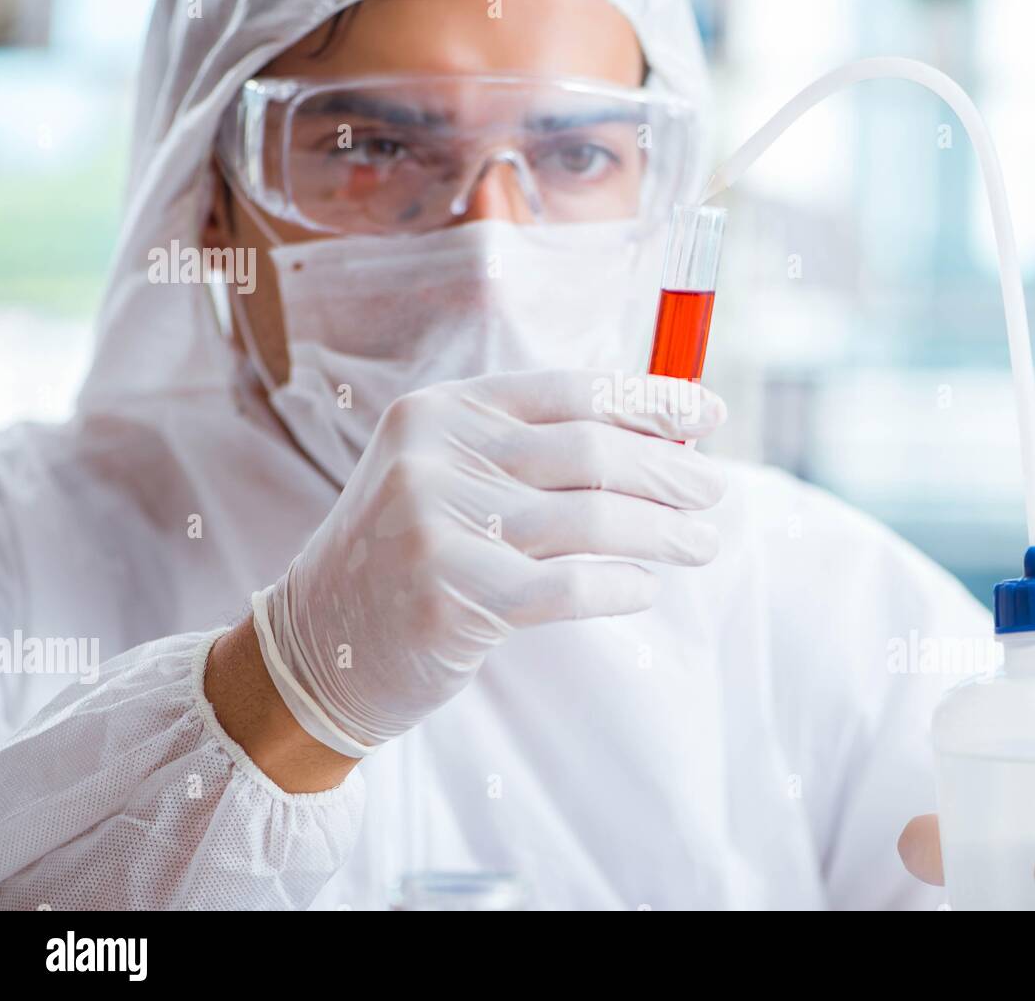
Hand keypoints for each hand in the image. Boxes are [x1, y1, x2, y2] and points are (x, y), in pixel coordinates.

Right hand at [252, 368, 727, 755]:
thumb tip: (662, 439)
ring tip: (703, 544)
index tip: (708, 414)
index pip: (572, 390)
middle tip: (716, 491)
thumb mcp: (452, 476)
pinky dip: (619, 586)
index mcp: (443, 411)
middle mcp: (435, 455)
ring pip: (591, 520)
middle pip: (591, 452)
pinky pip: (568, 585)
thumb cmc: (411, 554)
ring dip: (663, 532)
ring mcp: (437, 525)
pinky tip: (644, 588)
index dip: (651, 400)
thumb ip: (536, 453)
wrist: (317, 643)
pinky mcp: (449, 596)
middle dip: (669, 471)